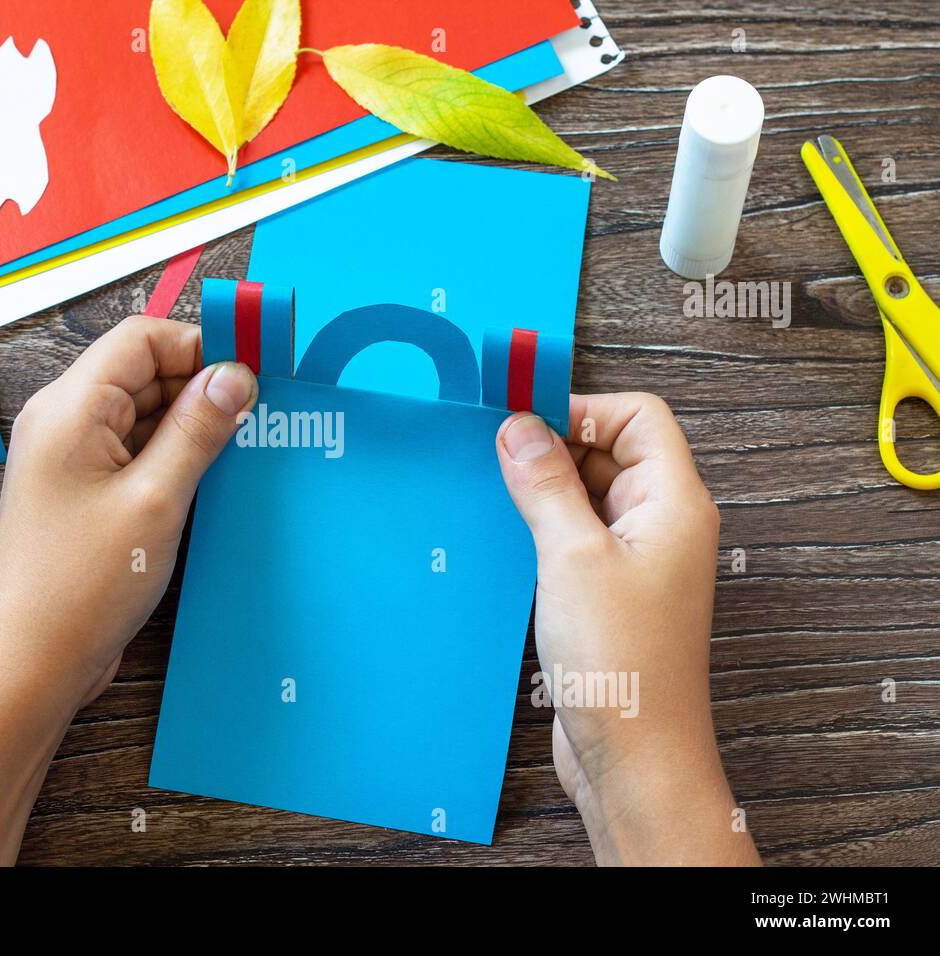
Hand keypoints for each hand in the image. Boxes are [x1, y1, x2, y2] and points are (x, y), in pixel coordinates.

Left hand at [0, 314, 258, 715]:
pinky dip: (174, 458)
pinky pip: (135, 453)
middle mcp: (65, 423)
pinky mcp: (83, 494)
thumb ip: (198, 429)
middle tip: (259, 416)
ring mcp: (72, 459)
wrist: (30, 662)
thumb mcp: (156, 498)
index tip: (253, 370)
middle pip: (145, 373)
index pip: (142, 339)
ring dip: (192, 426)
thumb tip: (235, 375)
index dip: (200, 345)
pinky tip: (210, 481)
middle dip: (202, 386)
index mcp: (70, 408)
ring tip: (241, 452)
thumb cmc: (81, 584)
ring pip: (144, 415)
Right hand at [497, 393, 758, 864]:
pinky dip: (542, 528)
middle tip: (494, 454)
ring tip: (494, 498)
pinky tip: (504, 538)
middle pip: (611, 451)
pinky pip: (576, 537)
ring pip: (588, 495)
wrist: (634, 756)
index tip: (521, 416)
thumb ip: (545, 484)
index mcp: (673, 503)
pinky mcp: (610, 593)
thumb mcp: (571, 556)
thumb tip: (518, 426)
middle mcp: (662, 525)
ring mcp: (637, 561)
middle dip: (553, 446)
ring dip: (543, 490)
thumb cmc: (622, 662)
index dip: (581, 408)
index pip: (638, 417)